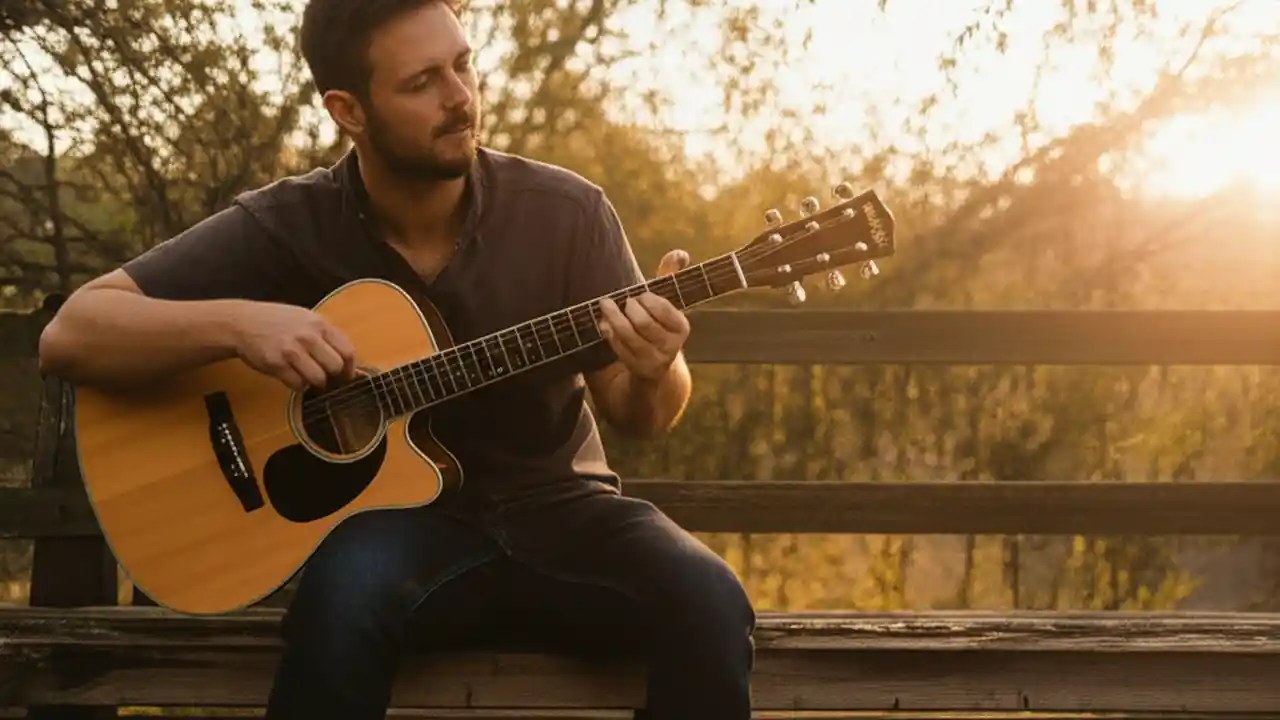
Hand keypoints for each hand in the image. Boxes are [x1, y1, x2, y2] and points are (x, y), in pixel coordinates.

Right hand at [231, 302, 357, 391]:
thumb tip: (348, 360)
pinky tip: (292, 376)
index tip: (346, 375)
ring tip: (307, 377)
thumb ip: (326, 336)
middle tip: (326, 379)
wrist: (242, 323)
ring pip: (318, 378)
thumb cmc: (277, 322)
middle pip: (335, 367)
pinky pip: (297, 384)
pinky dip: (297, 385)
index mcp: (319, 324)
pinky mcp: (276, 364)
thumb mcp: (306, 319)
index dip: (350, 368)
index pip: (347, 351)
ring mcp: (291, 350)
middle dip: (333, 377)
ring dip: (315, 383)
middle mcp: (308, 336)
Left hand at [597, 249, 691, 381]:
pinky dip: (609, 333)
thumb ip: (670, 276)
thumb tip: (680, 253)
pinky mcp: (637, 368)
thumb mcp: (666, 302)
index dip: (648, 299)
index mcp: (682, 327)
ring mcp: (654, 360)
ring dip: (613, 318)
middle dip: (629, 308)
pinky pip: (619, 347)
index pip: (663, 309)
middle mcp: (671, 346)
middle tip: (624, 300)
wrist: (657, 365)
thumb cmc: (659, 324)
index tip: (641, 295)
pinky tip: (604, 322)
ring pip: (629, 336)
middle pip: (644, 323)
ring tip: (605, 304)